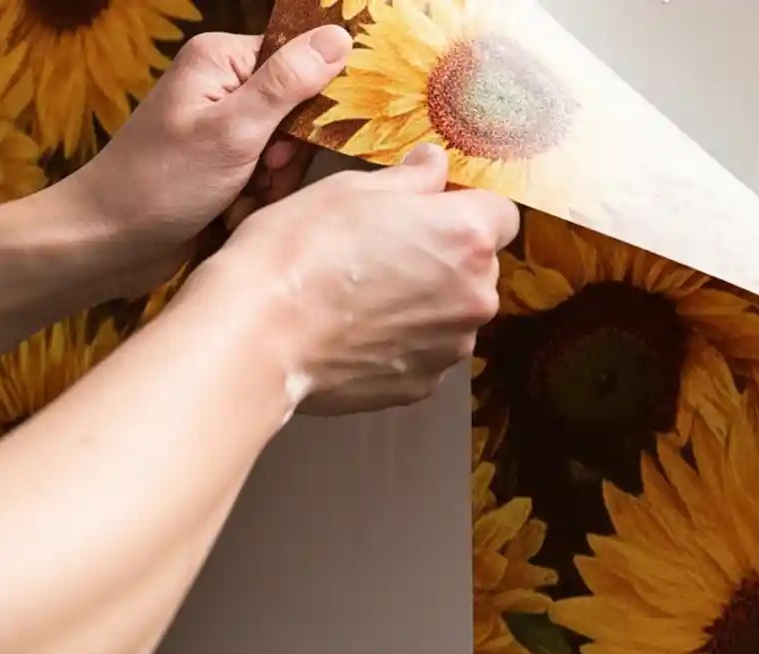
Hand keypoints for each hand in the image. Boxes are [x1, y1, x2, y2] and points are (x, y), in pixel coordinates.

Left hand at [62, 26, 352, 297]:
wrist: (109, 242)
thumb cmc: (161, 183)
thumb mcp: (234, 130)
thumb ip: (288, 83)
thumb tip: (339, 36)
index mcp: (221, 59)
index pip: (301, 61)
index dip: (311, 105)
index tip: (290, 144)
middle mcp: (223, 85)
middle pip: (300, 109)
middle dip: (290, 153)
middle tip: (262, 173)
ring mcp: (223, 125)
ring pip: (289, 148)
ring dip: (275, 181)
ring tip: (242, 198)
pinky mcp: (224, 161)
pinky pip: (269, 173)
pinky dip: (259, 196)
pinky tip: (235, 210)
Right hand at [199, 144, 519, 414]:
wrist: (257, 335)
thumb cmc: (298, 253)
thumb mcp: (350, 189)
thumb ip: (410, 179)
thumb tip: (434, 165)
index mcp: (467, 236)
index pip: (501, 214)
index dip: (466, 208)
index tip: (431, 210)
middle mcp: (475, 295)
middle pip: (479, 266)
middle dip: (444, 256)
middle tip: (384, 250)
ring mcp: (452, 346)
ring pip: (453, 311)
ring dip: (425, 300)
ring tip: (363, 293)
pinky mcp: (423, 383)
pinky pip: (425, 350)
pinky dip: (402, 339)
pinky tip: (357, 328)